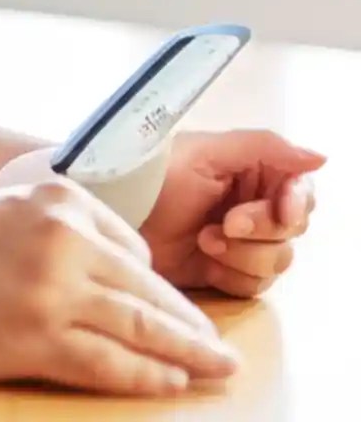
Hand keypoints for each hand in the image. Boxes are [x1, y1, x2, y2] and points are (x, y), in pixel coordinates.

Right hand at [0, 168, 238, 395]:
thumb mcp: (9, 213)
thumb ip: (65, 230)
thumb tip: (129, 272)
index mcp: (61, 201)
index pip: (135, 248)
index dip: (156, 287)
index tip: (177, 314)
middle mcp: (64, 240)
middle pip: (148, 289)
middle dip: (189, 324)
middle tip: (221, 348)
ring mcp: (52, 291)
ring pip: (142, 327)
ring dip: (186, 354)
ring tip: (215, 368)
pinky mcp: (36, 338)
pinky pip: (111, 362)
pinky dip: (147, 377)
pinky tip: (169, 384)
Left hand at [140, 130, 324, 296]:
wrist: (115, 216)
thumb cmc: (153, 178)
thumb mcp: (205, 152)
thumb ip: (264, 148)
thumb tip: (319, 157)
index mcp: (249, 172)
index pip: (300, 192)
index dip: (296, 204)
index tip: (283, 211)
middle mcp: (249, 206)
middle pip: (293, 230)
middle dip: (263, 230)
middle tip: (227, 223)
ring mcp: (236, 242)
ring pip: (277, 261)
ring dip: (244, 253)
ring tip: (205, 240)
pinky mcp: (221, 272)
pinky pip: (254, 285)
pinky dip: (233, 275)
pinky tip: (205, 260)